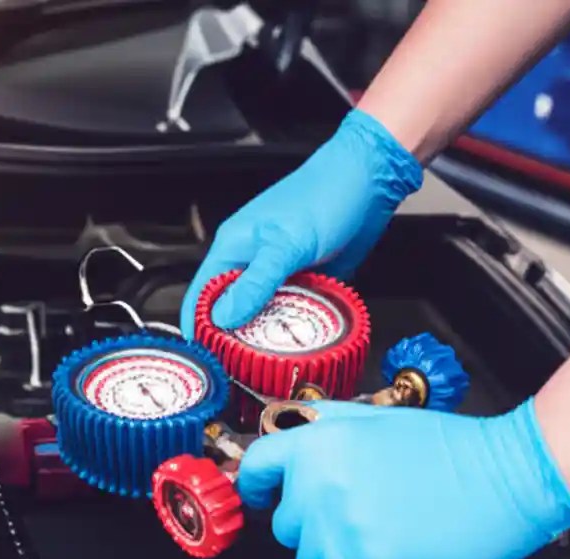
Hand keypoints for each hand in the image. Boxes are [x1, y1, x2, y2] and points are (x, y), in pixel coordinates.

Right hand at [180, 109, 422, 334]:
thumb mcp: (286, 245)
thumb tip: (223, 318)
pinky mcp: (307, 276)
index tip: (207, 357)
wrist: (369, 181)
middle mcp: (253, 259)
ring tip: (275, 357)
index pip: (202, 294)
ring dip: (271, 332)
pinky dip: (299, 321)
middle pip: (233, 308)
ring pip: (266, 311)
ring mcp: (280, 269)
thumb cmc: (324, 196)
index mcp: (234, 246)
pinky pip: (296, 307)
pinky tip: (306, 336)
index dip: (200, 326)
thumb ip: (256, 283)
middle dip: (237, 336)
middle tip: (244, 366)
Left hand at [236, 399, 569, 558]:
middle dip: (318, 526)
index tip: (258, 496)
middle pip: (286, 525)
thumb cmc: (458, 448)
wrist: (509, 475)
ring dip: (341, 557)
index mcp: (323, 441)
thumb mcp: (381, 419)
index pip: (258, 465)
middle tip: (362, 516)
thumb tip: (298, 444)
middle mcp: (322, 483)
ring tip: (384, 536)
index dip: (255, 485)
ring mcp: (341, 528)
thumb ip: (332, 430)